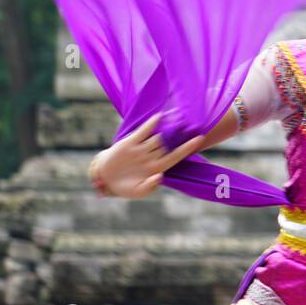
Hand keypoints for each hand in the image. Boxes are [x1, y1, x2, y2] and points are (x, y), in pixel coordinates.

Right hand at [90, 115, 207, 198]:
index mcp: (157, 167)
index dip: (187, 147)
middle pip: (168, 143)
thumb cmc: (125, 188)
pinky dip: (150, 124)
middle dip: (179, 133)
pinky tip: (159, 116)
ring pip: (157, 136)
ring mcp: (141, 149)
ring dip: (168, 126)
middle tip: (192, 120)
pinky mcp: (130, 143)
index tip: (199, 139)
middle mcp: (151, 156)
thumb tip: (159, 176)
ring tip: (179, 113)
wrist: (106, 180)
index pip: (176, 155)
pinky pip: (142, 132)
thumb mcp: (138, 191)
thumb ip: (150, 185)